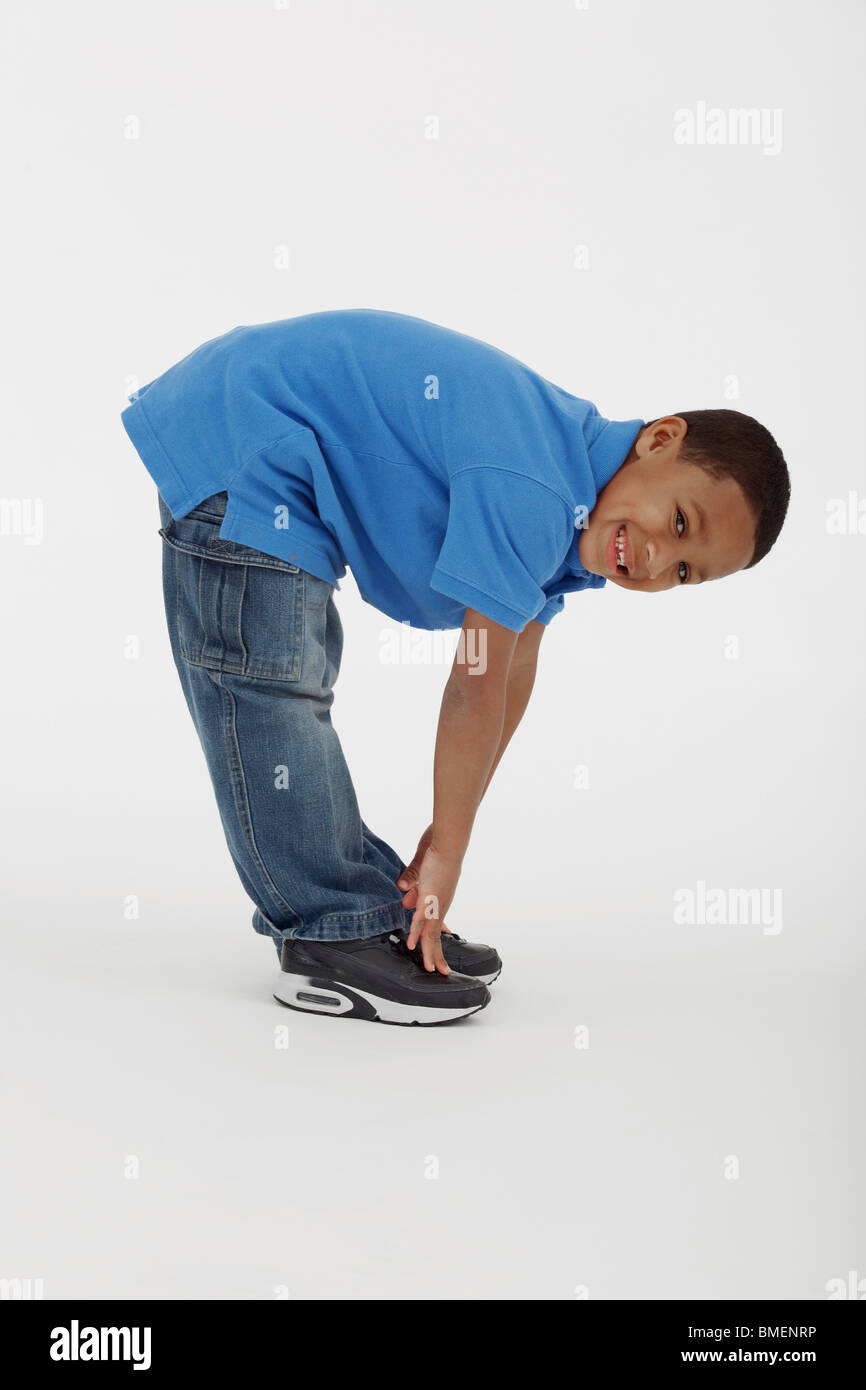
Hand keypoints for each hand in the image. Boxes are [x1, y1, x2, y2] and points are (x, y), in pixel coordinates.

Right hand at [398, 838, 460, 973]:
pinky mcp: (429, 898)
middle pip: (436, 936)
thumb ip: (414, 889)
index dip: (436, 942)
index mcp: (437, 902)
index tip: (436, 954)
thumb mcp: (422, 878)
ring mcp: (435, 904)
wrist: (447, 845)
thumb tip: (406, 902)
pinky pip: (421, 920)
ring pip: (431, 933)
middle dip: (437, 954)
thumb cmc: (437, 856)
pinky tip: (412, 945)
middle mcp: (439, 906)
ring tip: (430, 968)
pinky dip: (416, 933)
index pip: (436, 926)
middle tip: (441, 971)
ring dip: (429, 952)